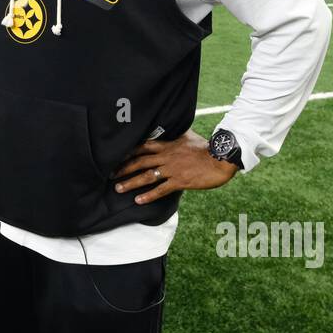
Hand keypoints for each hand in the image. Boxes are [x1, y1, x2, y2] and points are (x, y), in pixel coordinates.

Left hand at [113, 131, 237, 204]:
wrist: (221, 157)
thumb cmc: (207, 148)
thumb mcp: (189, 137)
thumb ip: (178, 137)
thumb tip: (174, 132)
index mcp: (168, 145)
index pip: (143, 147)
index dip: (129, 152)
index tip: (116, 157)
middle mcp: (167, 156)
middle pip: (140, 162)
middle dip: (124, 168)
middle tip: (110, 175)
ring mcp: (173, 169)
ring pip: (147, 176)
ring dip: (131, 182)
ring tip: (118, 188)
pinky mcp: (180, 181)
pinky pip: (161, 189)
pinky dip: (149, 195)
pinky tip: (138, 200)